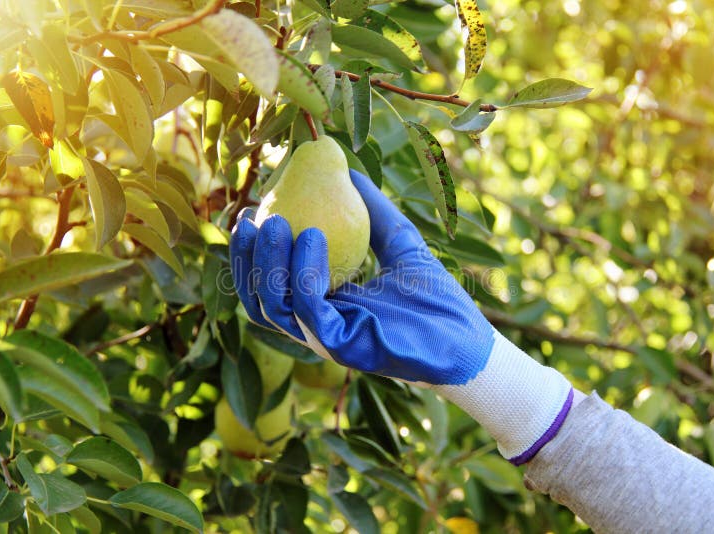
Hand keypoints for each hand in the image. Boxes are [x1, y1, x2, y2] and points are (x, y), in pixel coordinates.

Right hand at [230, 169, 572, 463]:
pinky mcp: (342, 350)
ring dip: (267, 261)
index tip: (252, 211)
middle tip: (250, 217)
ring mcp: (326, 341)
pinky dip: (303, 271)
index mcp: (323, 308)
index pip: (272, 284)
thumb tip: (350, 171)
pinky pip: (308, 308)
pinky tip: (313, 235)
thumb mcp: (400, 244)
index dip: (253, 252)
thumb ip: (374, 212)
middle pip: (259, 299)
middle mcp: (317, 327)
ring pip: (273, 305)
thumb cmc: (436, 300)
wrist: (468, 341)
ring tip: (275, 221)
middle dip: (245, 259)